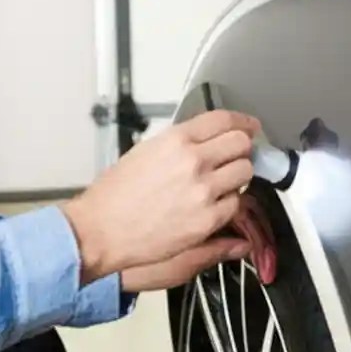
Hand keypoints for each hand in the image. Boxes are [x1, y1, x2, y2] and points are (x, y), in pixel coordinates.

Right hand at [61, 110, 260, 288]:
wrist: (100, 231)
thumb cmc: (114, 196)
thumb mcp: (145, 152)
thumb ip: (180, 143)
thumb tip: (206, 140)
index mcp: (176, 140)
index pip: (224, 120)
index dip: (243, 122)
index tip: (250, 127)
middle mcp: (193, 161)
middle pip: (241, 143)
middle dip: (242, 149)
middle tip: (236, 157)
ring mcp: (203, 191)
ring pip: (244, 172)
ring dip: (237, 176)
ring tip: (221, 184)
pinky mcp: (208, 219)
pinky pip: (236, 204)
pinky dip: (229, 204)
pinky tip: (212, 206)